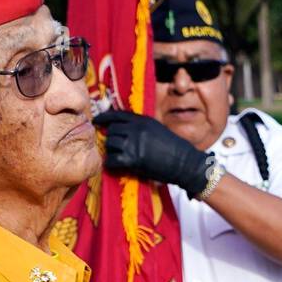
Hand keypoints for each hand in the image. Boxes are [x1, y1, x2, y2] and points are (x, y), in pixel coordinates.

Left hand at [93, 110, 211, 196]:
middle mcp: (136, 129)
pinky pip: (112, 160)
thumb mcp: (157, 129)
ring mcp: (134, 144)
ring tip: (117, 157)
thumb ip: (141, 127)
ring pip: (110, 144)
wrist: (185, 163)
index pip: (117, 115)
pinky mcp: (133, 160)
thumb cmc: (174, 149)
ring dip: (111, 151)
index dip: (104, 118)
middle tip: (114, 147)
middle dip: (111, 139)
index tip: (96, 121)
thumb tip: (123, 130)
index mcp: (143, 120)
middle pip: (112, 131)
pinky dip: (110, 164)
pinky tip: (114, 166)